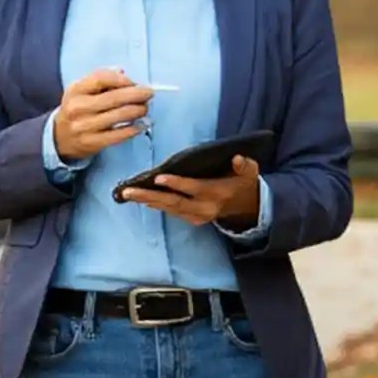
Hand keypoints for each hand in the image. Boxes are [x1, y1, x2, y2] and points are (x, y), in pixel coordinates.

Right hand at [52, 68, 152, 160]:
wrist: (59, 137)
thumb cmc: (77, 108)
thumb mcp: (81, 90)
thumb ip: (101, 79)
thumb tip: (124, 74)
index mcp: (76, 90)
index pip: (101, 78)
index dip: (121, 79)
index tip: (134, 82)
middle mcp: (78, 107)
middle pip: (113, 98)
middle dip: (136, 95)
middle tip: (149, 94)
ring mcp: (84, 126)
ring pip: (119, 116)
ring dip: (137, 111)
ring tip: (144, 108)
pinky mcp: (92, 143)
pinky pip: (119, 135)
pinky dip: (134, 129)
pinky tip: (141, 125)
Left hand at [120, 155, 261, 228]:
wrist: (247, 207)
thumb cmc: (243, 182)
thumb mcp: (249, 172)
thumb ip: (244, 165)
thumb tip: (237, 158)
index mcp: (217, 193)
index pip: (194, 188)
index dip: (177, 183)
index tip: (159, 177)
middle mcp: (205, 208)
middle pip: (174, 202)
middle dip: (150, 196)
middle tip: (129, 191)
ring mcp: (197, 216)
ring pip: (169, 208)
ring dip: (147, 201)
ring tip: (128, 193)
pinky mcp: (192, 219)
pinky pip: (171, 212)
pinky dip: (155, 205)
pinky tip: (140, 198)